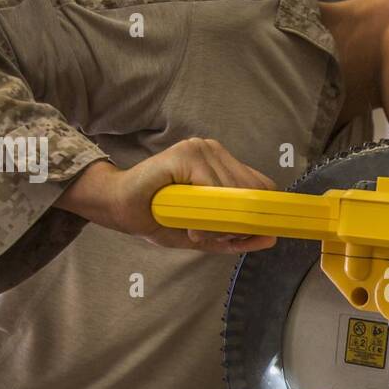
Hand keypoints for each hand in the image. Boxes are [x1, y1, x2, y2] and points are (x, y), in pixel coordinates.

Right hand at [57, 138, 277, 252]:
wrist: (118, 208)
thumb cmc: (160, 217)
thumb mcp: (206, 233)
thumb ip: (236, 237)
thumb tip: (270, 239)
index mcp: (223, 165)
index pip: (261, 186)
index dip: (258, 213)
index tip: (246, 234)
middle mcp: (216, 152)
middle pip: (253, 190)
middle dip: (239, 222)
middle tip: (213, 236)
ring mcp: (201, 149)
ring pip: (235, 192)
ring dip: (220, 222)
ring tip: (196, 231)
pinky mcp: (187, 153)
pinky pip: (213, 190)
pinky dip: (206, 216)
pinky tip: (190, 226)